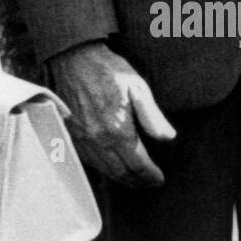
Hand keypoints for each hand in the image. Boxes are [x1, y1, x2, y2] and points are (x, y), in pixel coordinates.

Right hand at [50, 42, 176, 187]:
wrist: (74, 58)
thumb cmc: (108, 70)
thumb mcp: (138, 88)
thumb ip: (153, 117)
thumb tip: (168, 137)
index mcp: (118, 131)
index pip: (138, 165)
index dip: (151, 176)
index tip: (159, 178)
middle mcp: (98, 140)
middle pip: (121, 173)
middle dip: (138, 181)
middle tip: (149, 182)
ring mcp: (83, 140)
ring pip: (104, 170)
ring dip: (121, 177)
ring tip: (134, 178)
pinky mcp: (72, 135)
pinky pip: (89, 161)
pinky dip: (103, 168)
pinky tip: (111, 165)